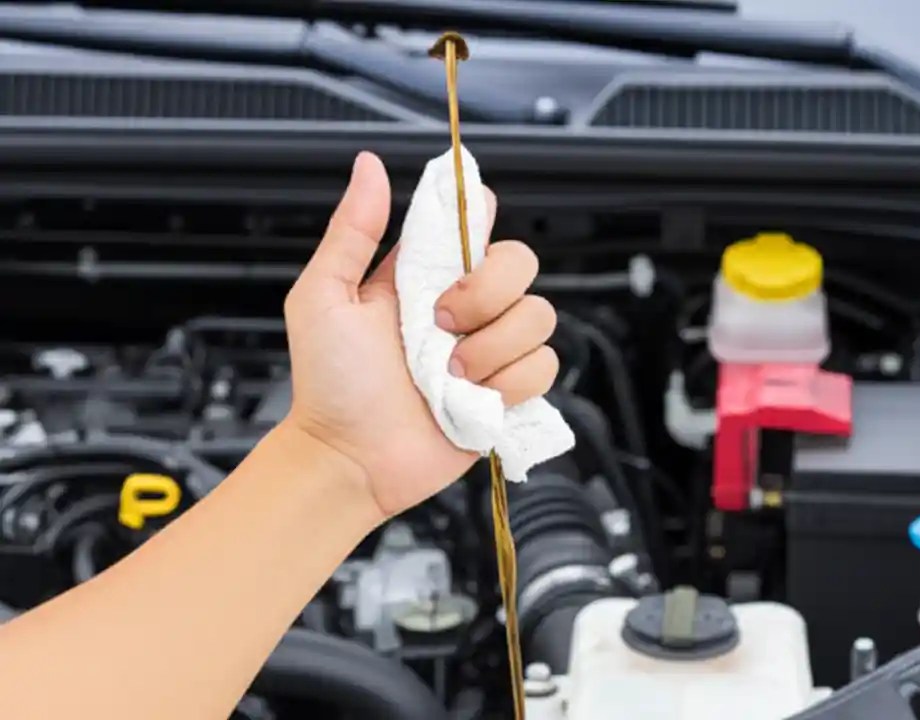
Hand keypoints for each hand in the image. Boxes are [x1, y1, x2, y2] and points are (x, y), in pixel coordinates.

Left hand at [280, 152, 558, 518]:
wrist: (349, 458)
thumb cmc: (328, 385)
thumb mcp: (323, 296)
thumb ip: (352, 230)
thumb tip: (369, 165)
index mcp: (425, 275)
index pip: (475, 222)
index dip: (478, 221)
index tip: (459, 245)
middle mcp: (466, 307)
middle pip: (522, 261)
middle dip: (484, 293)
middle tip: (438, 325)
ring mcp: (491, 349)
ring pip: (539, 316)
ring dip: (491, 347)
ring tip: (448, 373)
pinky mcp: (509, 392)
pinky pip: (544, 367)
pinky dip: (508, 383)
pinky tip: (471, 397)